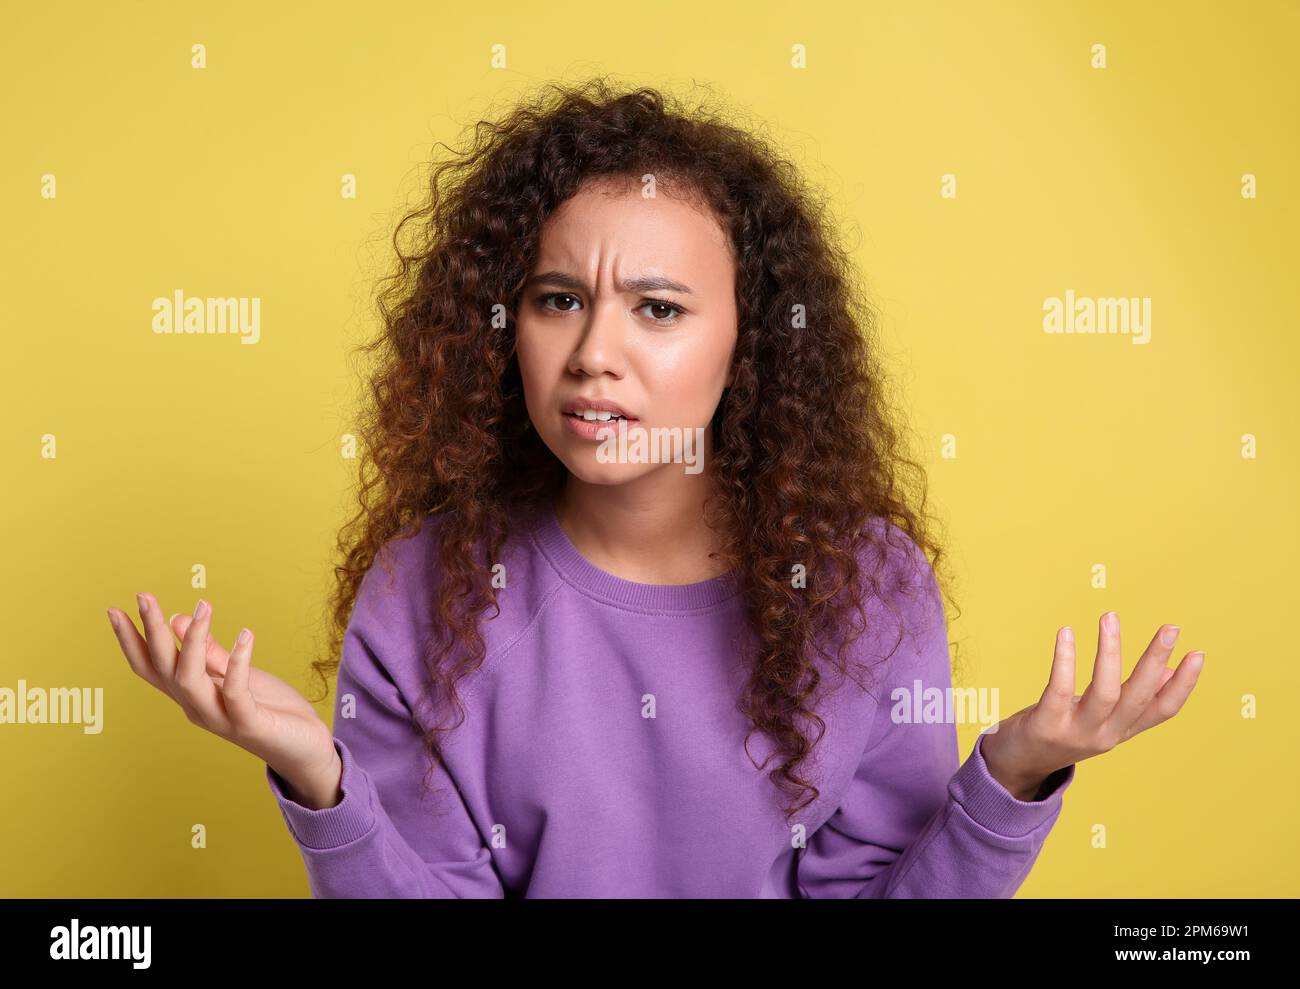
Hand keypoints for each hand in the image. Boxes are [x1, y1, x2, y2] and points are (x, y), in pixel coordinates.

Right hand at [106, 592, 340, 806]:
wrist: (304, 749)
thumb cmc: (270, 710)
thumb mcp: (238, 675)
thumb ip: (210, 653)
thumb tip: (180, 619)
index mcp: (191, 695)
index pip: (151, 667)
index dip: (131, 641)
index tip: (114, 610)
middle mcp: (197, 708)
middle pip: (164, 668)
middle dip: (152, 632)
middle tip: (144, 596)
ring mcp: (221, 718)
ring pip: (190, 680)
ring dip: (194, 641)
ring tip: (202, 606)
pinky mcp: (249, 724)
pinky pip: (236, 692)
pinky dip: (238, 662)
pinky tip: (245, 635)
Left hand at [980, 612, 1204, 799]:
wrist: (1016, 765)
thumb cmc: (1060, 729)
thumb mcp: (1100, 718)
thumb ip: (1132, 700)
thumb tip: (1168, 671)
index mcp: (1121, 731)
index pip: (1162, 711)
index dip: (1183, 685)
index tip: (1198, 653)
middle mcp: (1105, 735)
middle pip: (1138, 698)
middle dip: (1155, 661)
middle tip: (1171, 628)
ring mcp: (1076, 733)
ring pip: (1104, 692)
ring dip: (1110, 653)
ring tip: (1111, 617)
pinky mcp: (1046, 725)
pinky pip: (1060, 689)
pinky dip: (1065, 660)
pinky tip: (1065, 632)